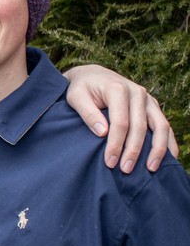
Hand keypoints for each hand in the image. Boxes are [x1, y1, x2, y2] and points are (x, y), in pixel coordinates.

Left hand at [63, 64, 177, 172]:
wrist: (93, 75)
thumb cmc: (82, 88)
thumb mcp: (76, 97)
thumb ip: (87, 113)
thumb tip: (102, 133)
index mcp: (118, 89)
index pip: (121, 122)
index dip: (116, 144)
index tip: (110, 162)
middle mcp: (137, 93)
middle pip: (140, 126)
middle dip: (134, 151)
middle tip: (125, 170)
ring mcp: (148, 100)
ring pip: (160, 125)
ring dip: (158, 149)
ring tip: (151, 169)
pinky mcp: (152, 106)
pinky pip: (165, 125)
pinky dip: (169, 142)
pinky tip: (169, 158)